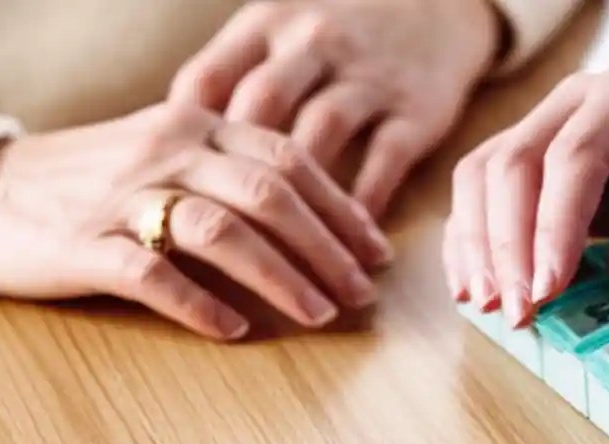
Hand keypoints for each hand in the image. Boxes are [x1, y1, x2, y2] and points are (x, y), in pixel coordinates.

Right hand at [0, 103, 391, 339]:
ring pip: (220, 229)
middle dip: (326, 247)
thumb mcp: (168, 155)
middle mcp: (165, 150)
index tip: (377, 252)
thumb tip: (321, 224)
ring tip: (318, 314)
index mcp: (195, 124)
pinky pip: (150, 274)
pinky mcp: (82, 243)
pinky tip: (234, 330)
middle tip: (360, 293)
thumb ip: (233, 172)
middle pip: (267, 193)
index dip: (340, 208)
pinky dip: (199, 303)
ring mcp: (122, 195)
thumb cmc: (96, 182)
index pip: (288, 159)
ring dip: (280, 275)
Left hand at [172, 0, 502, 216]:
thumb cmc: (340, 33)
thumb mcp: (280, 32)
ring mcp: (367, 76)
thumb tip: (175, 151)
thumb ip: (232, 80)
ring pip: (322, 135)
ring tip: (284, 255)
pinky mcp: (416, 108)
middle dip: (235, 179)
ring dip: (301, 201)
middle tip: (213, 241)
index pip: (206, 81)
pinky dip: (363, 204)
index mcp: (266, 26)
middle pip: (260, 111)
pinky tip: (345, 246)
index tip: (169, 196)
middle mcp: (313, 44)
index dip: (180, 141)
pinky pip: (384, 160)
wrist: (440, 6)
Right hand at [443, 58, 608, 327]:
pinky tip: (474, 289)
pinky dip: (470, 241)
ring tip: (490, 306)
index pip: (576, 155)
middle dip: (508, 245)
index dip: (555, 225)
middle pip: (515, 163)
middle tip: (520, 312)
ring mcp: (546, 122)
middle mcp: (576, 98)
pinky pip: (480, 192)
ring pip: (484, 174)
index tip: (550, 289)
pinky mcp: (530, 156)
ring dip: (478, 245)